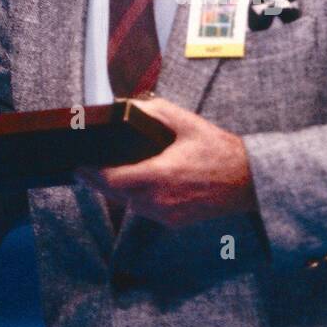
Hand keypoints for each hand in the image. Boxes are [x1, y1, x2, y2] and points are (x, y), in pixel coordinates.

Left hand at [77, 97, 256, 227]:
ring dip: (118, 192)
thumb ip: (156, 111)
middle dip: (99, 182)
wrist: (248, 181)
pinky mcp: (174, 222)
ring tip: (107, 176)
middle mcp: (159, 200)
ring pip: (129, 205)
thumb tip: (128, 104)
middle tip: (84, 171)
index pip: (113, 180)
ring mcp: (166, 215)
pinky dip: (136, 200)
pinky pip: (145, 212)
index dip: (92, 174)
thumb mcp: (188, 123)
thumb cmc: (219, 151)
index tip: (78, 166)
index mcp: (159, 175)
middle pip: (116, 195)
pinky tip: (136, 187)